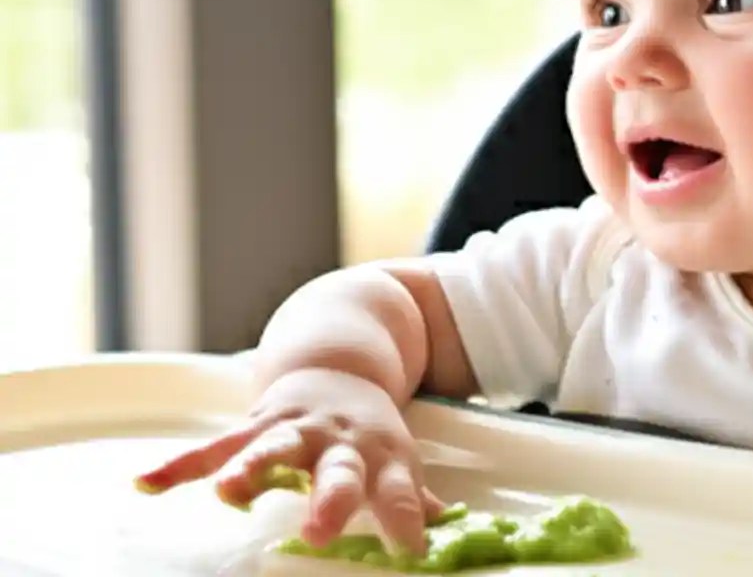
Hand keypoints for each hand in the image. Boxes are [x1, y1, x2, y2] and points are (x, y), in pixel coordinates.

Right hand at [134, 368, 442, 553]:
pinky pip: (214, 445)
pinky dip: (180, 464)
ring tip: (226, 492)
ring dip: (249, 469)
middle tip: (321, 530)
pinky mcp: (255, 421)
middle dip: (328, 499)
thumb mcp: (396, 457)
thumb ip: (414, 498)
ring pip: (271, 449)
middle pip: (337, 472)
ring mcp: (294, 429)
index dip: (404, 519)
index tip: (410, 551)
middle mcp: (338, 442)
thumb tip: (450, 533)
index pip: (399, 493)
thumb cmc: (367, 427)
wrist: (339, 357)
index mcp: (379, 456)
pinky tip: (148, 482)